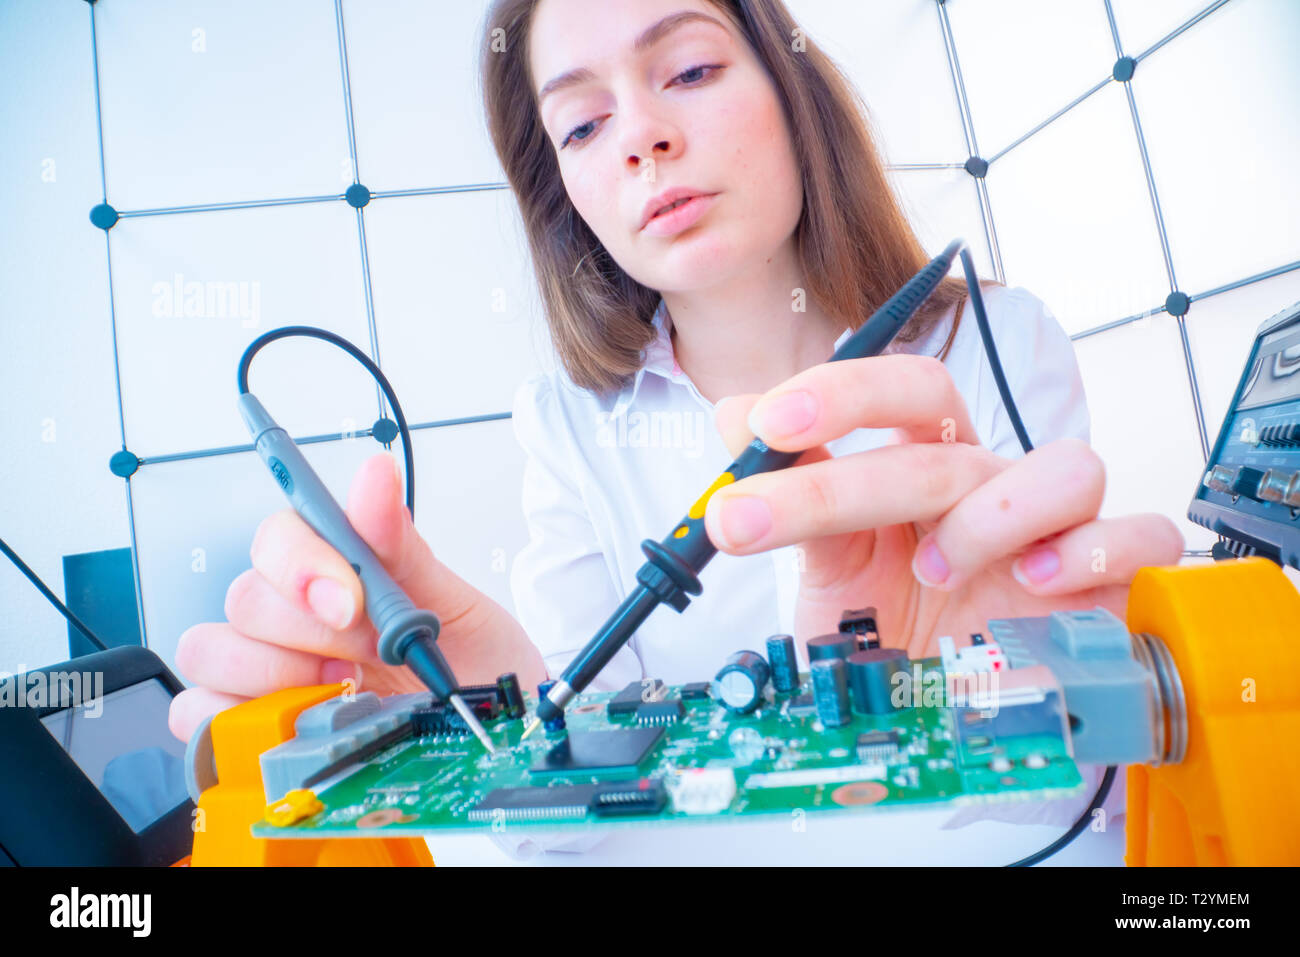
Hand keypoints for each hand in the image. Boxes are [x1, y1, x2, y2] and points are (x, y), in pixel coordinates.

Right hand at [168, 452, 542, 741]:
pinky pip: (201, 715)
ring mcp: (269, 670)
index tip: (351, 600)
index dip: (304, 565)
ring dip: (274, 674)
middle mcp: (293, 615)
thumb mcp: (453, 603)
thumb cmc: (470, 662)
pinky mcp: (254, 727)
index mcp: (334, 570)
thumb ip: (401, 545)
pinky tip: (298, 722)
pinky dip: (235, 721)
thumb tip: (375, 474)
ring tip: (339, 692)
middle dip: (308, 631)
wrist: (489, 731)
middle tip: (366, 656)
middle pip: (245, 598)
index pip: (278, 537)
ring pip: (211, 650)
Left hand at [704, 355, 1183, 657]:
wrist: (956, 723)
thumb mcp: (833, 569)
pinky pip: (1143, 537)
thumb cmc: (900, 634)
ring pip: (1066, 469)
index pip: (904, 391)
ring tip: (932, 571)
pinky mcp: (1114, 585)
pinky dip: (1094, 549)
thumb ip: (794, 490)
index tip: (763, 424)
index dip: (840, 393)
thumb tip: (731, 412)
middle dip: (838, 484)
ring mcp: (1060, 533)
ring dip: (988, 516)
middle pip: (945, 445)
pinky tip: (1034, 582)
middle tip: (754, 517)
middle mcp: (993, 489)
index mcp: (928, 469)